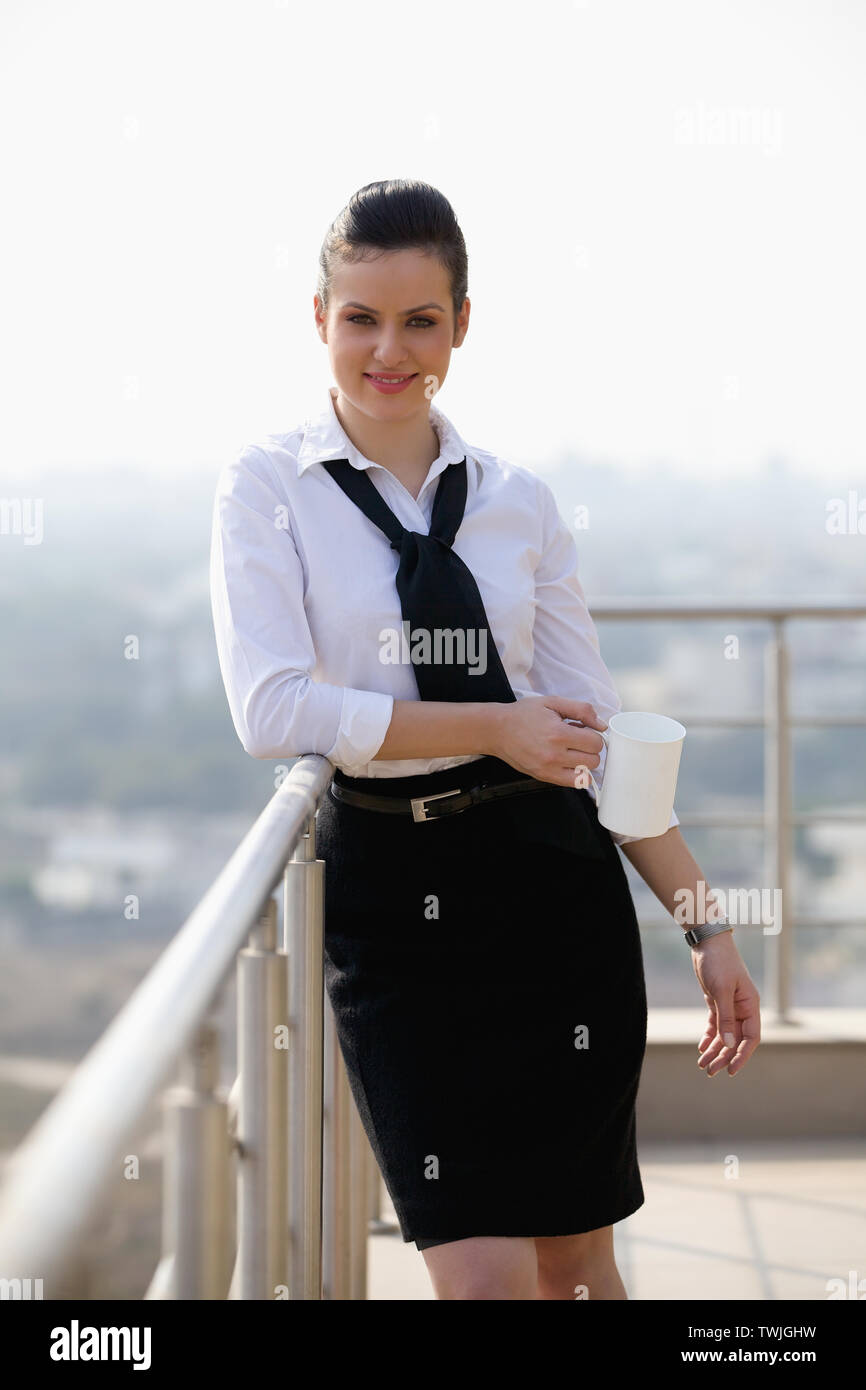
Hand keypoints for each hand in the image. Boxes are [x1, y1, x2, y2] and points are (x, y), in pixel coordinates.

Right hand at [489, 695, 607, 786]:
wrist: (497, 730)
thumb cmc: (524, 715)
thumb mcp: (553, 702)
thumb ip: (581, 710)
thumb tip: (602, 725)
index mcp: (559, 733)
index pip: (595, 743)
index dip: (594, 735)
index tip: (584, 731)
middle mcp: (554, 755)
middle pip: (594, 760)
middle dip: (590, 749)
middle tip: (577, 740)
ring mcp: (549, 769)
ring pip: (586, 774)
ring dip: (584, 763)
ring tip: (571, 751)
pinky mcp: (544, 777)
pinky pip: (573, 783)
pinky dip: (576, 774)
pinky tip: (567, 762)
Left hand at [691, 932, 760, 1076]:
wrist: (707, 941)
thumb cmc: (718, 962)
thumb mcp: (721, 990)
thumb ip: (725, 1017)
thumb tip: (729, 1044)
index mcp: (750, 1005)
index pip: (751, 1038)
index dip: (742, 1055)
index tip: (731, 1070)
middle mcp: (743, 1008)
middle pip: (736, 1039)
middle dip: (724, 1056)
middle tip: (710, 1071)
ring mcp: (730, 1005)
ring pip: (724, 1035)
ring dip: (715, 1050)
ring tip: (703, 1065)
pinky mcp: (717, 1001)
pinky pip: (715, 1025)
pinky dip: (709, 1037)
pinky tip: (702, 1048)